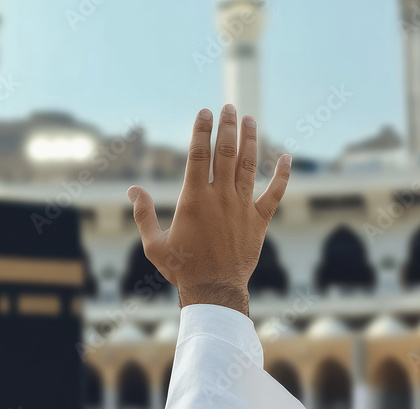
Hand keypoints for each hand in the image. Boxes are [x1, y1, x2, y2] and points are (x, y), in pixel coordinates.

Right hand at [128, 105, 290, 315]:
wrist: (214, 290)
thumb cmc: (181, 268)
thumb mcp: (154, 244)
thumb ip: (143, 214)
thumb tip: (134, 190)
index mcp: (194, 199)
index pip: (198, 155)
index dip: (202, 130)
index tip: (204, 112)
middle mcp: (220, 197)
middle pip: (226, 152)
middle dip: (228, 126)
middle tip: (229, 107)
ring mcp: (242, 207)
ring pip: (248, 165)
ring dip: (250, 139)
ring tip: (249, 119)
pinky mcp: (259, 220)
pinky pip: (273, 193)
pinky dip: (281, 174)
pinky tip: (285, 157)